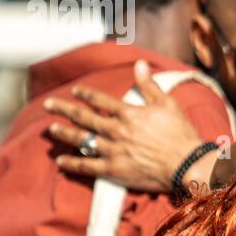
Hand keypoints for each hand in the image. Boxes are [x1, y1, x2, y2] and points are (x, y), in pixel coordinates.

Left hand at [45, 60, 205, 192]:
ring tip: (52, 130)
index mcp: (128, 113)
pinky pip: (87, 167)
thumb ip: (150, 85)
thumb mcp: (168, 104)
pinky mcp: (114, 170)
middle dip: (64, 110)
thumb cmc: (180, 134)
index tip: (75, 91)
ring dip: (64, 134)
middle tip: (48, 105)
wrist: (186, 164)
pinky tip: (62, 162)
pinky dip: (73, 164)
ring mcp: (112, 151)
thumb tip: (139, 64)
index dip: (85, 94)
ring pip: (81, 140)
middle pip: (83, 118)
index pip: (100, 100)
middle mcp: (116, 130)